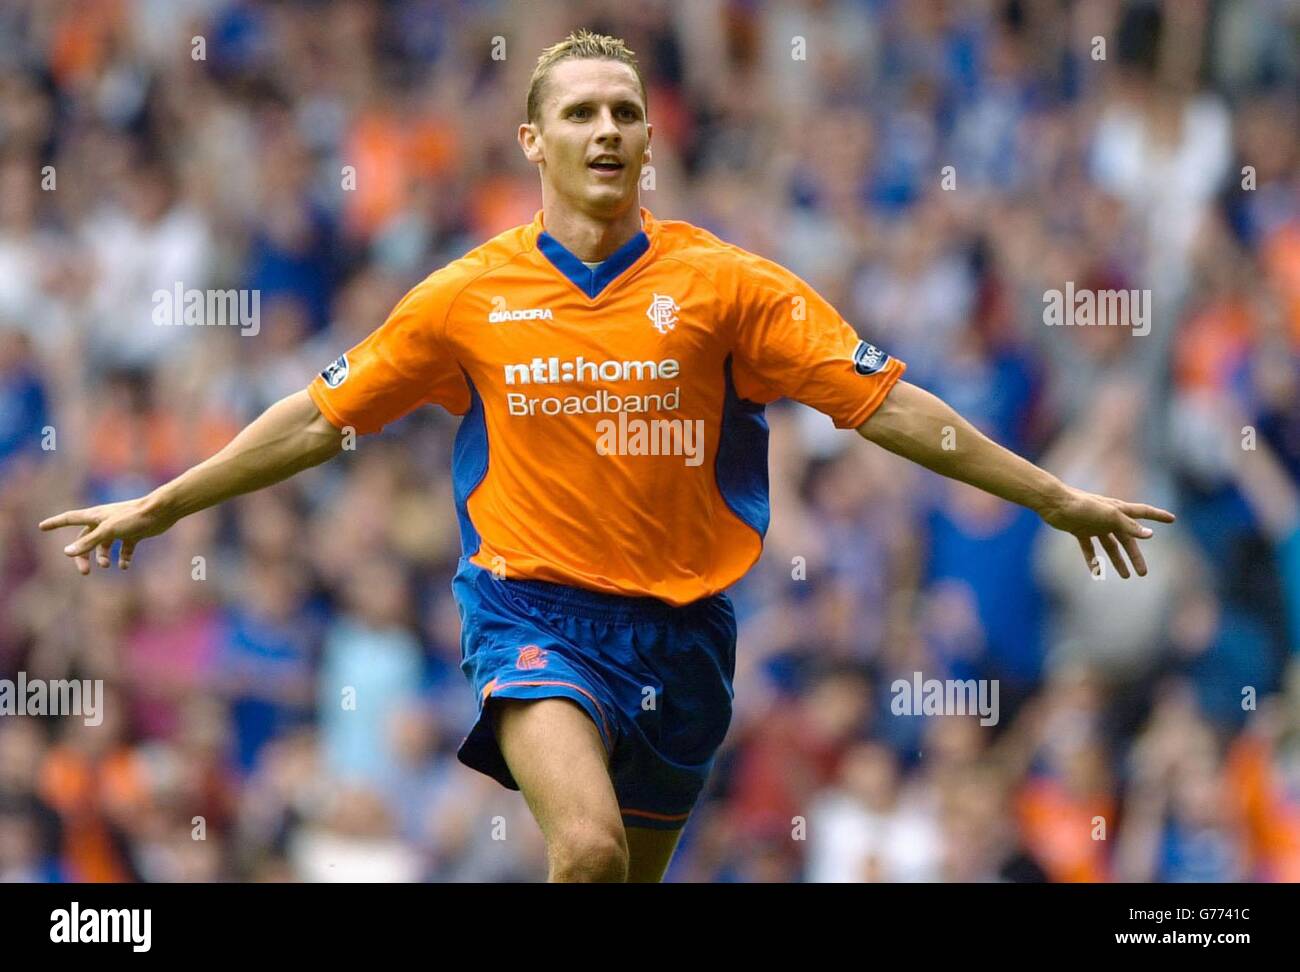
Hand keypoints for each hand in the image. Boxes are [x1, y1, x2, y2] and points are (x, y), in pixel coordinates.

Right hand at [39, 496, 175, 574]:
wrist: (162, 511)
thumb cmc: (134, 517)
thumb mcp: (108, 531)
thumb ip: (89, 542)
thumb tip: (67, 552)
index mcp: (95, 516)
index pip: (69, 518)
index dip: (55, 523)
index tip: (42, 527)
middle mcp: (105, 521)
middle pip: (86, 539)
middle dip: (84, 556)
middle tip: (84, 571)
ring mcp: (120, 528)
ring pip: (105, 546)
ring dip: (103, 558)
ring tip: (108, 565)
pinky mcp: (134, 533)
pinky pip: (124, 549)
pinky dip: (122, 558)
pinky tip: (124, 565)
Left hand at [1038, 486, 1174, 577]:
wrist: (1055, 503)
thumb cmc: (1083, 506)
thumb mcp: (1109, 516)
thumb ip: (1129, 526)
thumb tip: (1150, 535)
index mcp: (1119, 510)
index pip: (1144, 513)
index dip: (1158, 516)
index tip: (1172, 519)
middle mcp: (1109, 517)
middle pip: (1127, 539)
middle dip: (1135, 556)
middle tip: (1144, 573)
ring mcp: (1094, 524)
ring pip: (1110, 545)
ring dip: (1117, 560)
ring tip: (1126, 576)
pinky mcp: (1079, 530)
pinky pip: (1089, 547)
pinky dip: (1093, 559)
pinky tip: (1096, 572)